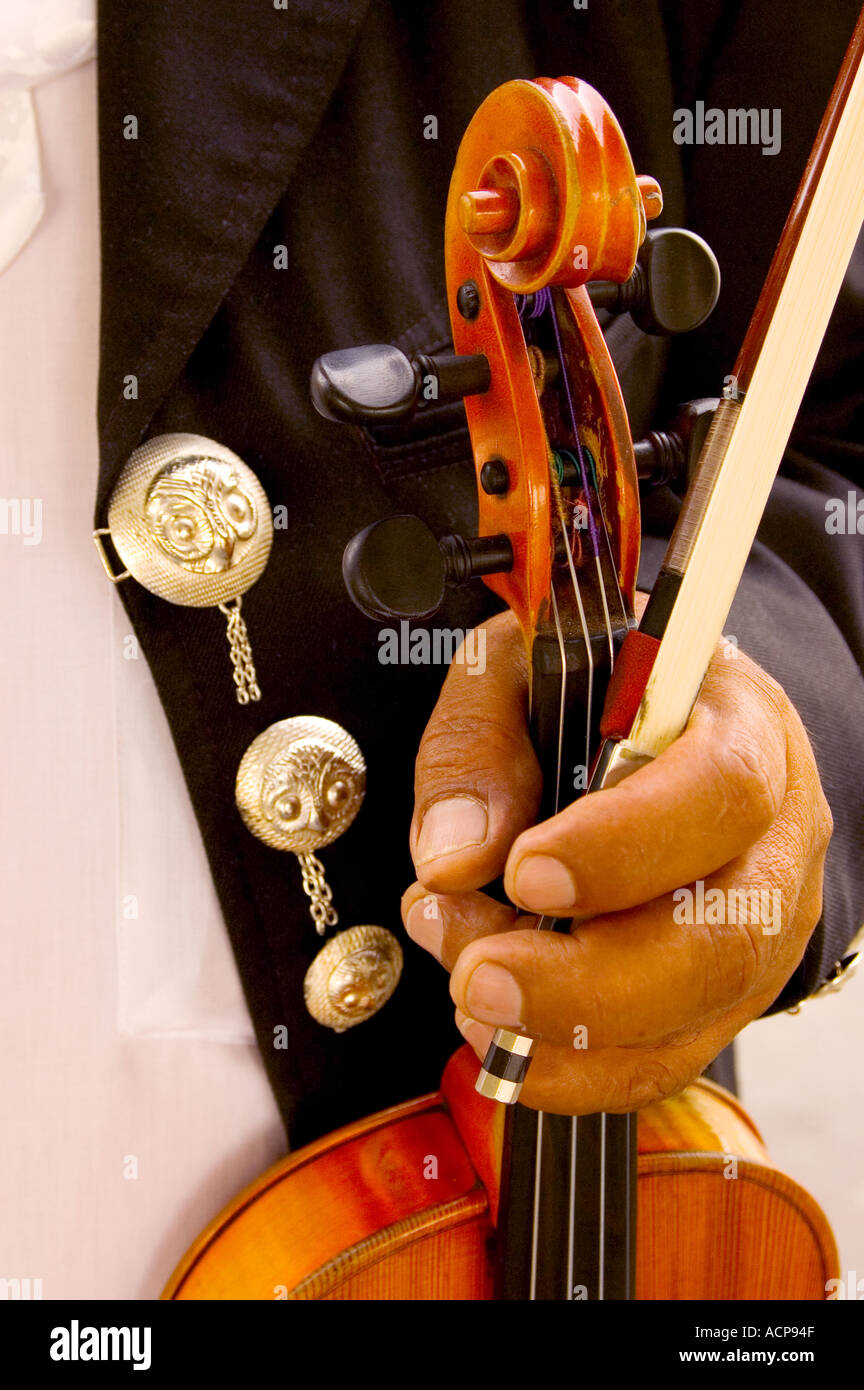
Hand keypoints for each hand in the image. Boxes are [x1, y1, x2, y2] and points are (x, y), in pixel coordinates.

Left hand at [401, 609, 831, 1113]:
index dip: (627, 844)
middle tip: (476, 975)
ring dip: (567, 1031)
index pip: (722, 790)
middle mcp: (775, 835)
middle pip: (727, 934)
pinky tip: (497, 1036)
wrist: (647, 726)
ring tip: (466, 987)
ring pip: (698, 1015)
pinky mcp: (722, 992)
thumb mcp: (519, 671)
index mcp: (741, 725)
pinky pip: (664, 1059)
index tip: (523, 872)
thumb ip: (480, 744)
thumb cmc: (587, 690)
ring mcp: (760, 924)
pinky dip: (573, 1070)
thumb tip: (456, 856)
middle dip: (589, 980)